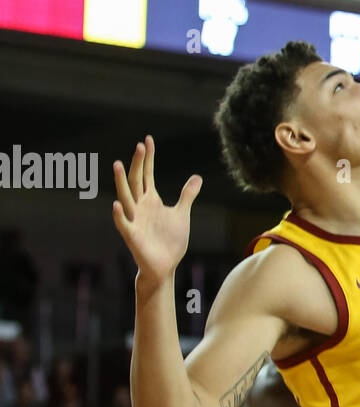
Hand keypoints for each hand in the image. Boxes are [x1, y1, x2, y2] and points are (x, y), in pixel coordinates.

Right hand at [111, 135, 201, 287]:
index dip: (148, 158)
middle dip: (138, 164)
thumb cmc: (170, 240)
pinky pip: (123, 224)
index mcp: (151, 200)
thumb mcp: (182, 213)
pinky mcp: (132, 236)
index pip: (147, 174)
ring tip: (117, 165)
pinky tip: (116, 204)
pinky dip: (119, 215)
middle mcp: (140, 207)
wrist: (165, 266)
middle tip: (139, 146)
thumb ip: (187, 195)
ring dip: (121, 182)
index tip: (147, 140)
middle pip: (136, 181)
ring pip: (125, 197)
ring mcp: (134, 220)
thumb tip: (196, 177)